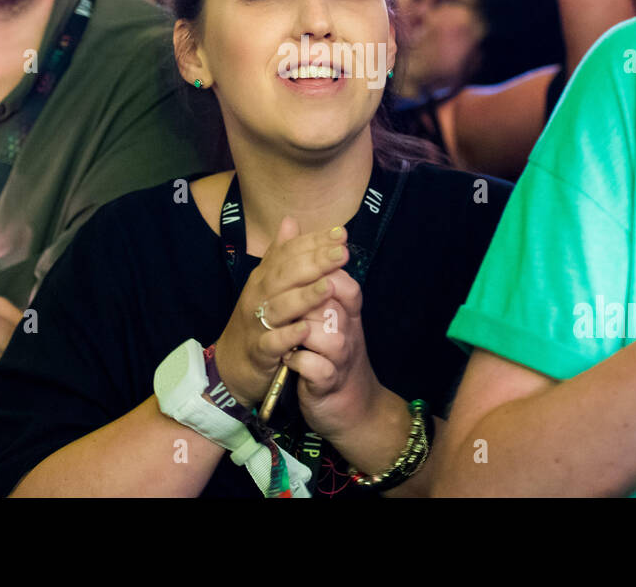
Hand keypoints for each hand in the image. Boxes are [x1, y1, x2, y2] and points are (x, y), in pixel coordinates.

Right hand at [213, 218, 347, 407]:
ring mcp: (256, 323)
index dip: (314, 242)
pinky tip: (304, 330)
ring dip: (305, 296)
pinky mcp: (258, 351)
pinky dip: (287, 337)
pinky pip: (272, 343)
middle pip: (285, 275)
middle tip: (341, 253)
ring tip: (329, 286)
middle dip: (314, 262)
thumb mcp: (268, 285)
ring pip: (279, 307)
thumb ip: (280, 254)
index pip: (289, 253)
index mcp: (264, 277)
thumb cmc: (257, 318)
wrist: (234, 363)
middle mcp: (258, 296)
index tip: (341, 234)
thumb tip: (290, 220)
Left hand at [284, 270, 383, 440]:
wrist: (352, 408)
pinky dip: (301, 362)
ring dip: (305, 331)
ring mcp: (340, 359)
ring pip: (329, 336)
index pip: (344, 283)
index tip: (300, 263)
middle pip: (333, 304)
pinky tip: (287, 358)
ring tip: (286, 328)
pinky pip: (318, 369)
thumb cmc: (330, 355)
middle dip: (308, 296)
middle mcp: (347, 333)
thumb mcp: (324, 315)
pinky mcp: (329, 384)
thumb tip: (290, 228)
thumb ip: (308, 275)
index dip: (323, 271)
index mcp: (346, 314)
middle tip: (283, 292)